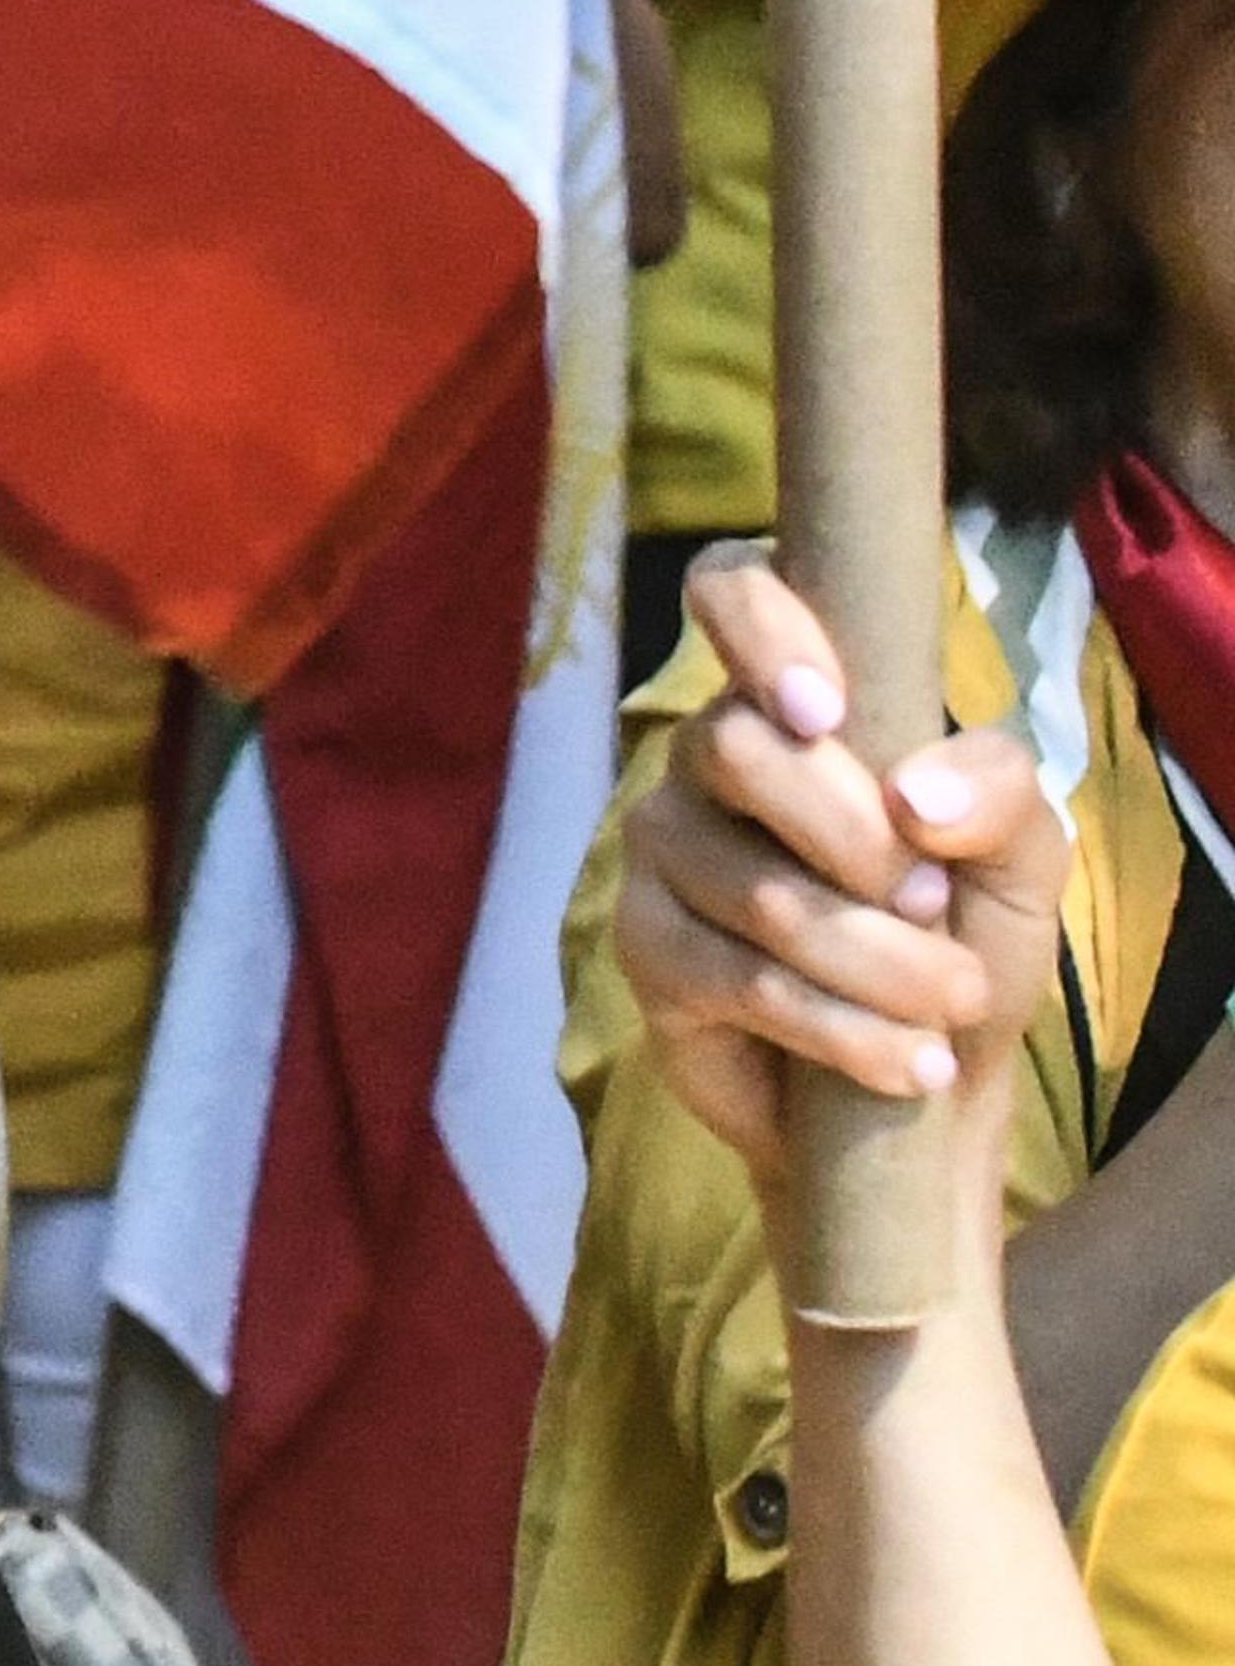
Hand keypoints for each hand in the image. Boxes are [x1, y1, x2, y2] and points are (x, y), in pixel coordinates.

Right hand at [608, 548, 1059, 1228]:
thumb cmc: (964, 935)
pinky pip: (735, 978)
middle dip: (859, 844)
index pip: (731, 591)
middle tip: (935, 907)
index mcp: (795, 700)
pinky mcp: (644, 949)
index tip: (827, 712)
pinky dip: (844, 1028)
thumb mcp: (1021, 860)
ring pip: (751, 885)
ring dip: (878, 964)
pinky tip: (908, 1064)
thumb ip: (1000, 791)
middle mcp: (708, 756)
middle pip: (734, 748)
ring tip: (947, 1011)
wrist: (928, 1075)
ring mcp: (662, 849)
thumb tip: (917, 797)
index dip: (758, 629)